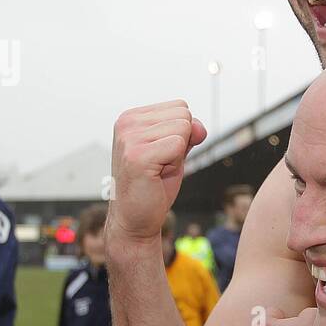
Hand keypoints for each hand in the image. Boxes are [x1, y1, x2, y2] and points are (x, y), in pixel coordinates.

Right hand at [108, 101, 206, 242]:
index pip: (180, 107)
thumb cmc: (154, 185)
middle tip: (161, 165)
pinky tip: (156, 176)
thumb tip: (199, 126)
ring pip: (183, 129)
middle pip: (184, 115)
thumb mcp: (175, 151)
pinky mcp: (137, 156)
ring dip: (178, 155)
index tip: (161, 154)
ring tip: (157, 170)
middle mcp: (126, 123)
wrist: (135, 219)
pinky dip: (176, 164)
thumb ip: (189, 132)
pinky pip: (178, 145)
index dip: (181, 135)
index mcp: (132, 117)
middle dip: (181, 143)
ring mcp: (129, 138)